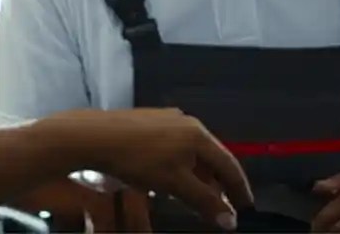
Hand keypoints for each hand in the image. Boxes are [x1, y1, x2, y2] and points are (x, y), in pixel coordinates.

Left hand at [40, 108, 252, 230]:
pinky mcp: (148, 121)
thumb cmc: (138, 160)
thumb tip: (231, 220)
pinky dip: (180, 165)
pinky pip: (174, 146)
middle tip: (220, 205)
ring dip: (197, 175)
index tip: (246, 206)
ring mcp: (166, 118)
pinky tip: (168, 177)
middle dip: (216, 183)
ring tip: (194, 195)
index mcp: (199, 134)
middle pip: (210, 156)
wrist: (93, 136)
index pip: (229, 164)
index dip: (239, 187)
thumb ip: (204, 201)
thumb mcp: (174, 184)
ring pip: (191, 151)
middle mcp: (186, 121)